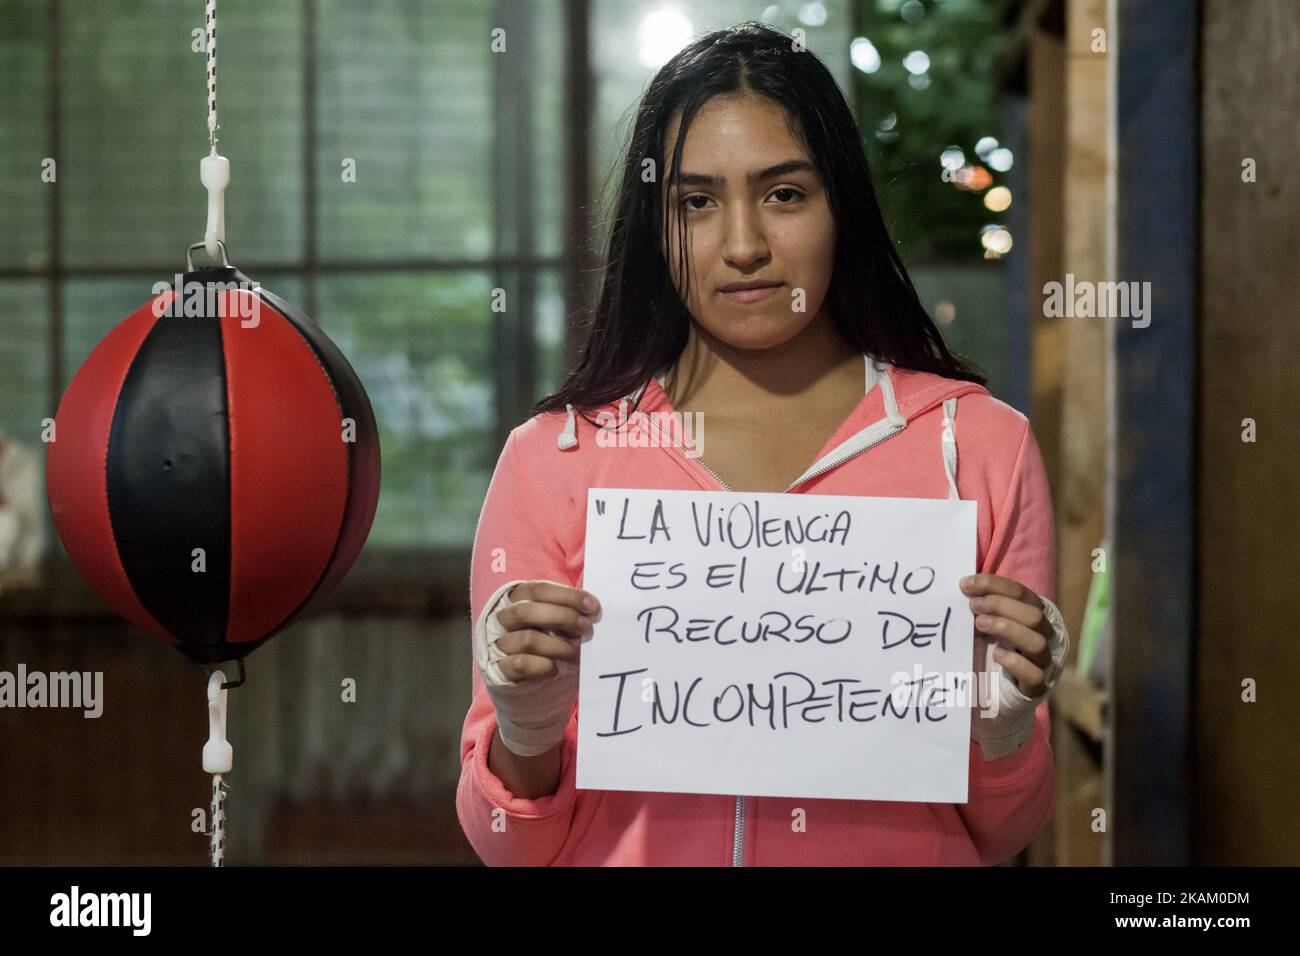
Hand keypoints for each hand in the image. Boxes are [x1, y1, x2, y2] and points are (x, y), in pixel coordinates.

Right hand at [492, 581, 599, 681]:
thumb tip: (592, 607)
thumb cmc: (546, 643)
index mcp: (517, 599)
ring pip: (527, 639)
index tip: (592, 606)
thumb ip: (569, 610)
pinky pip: (520, 664)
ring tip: (574, 652)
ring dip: (557, 645)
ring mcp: (500, 644)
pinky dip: (542, 665)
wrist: (528, 682)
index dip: (567, 596)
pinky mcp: (501, 670)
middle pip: (527, 611)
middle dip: (562, 617)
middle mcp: (503, 619)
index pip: (538, 590)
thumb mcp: (557, 622)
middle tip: (586, 628)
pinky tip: (554, 668)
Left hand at [959, 573, 1053, 699]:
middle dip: (1000, 605)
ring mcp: (1043, 664)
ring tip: (979, 625)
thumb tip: (963, 585)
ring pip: (1037, 642)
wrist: (988, 700)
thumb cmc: (985, 656)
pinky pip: (1034, 674)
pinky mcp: (1036, 688)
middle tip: (972, 607)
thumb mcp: (980, 628)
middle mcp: (1044, 638)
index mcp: (1032, 618)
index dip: (995, 585)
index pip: (1022, 594)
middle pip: (1034, 615)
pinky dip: (1014, 661)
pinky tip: (996, 654)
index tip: (966, 584)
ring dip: (1006, 628)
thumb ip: (979, 608)